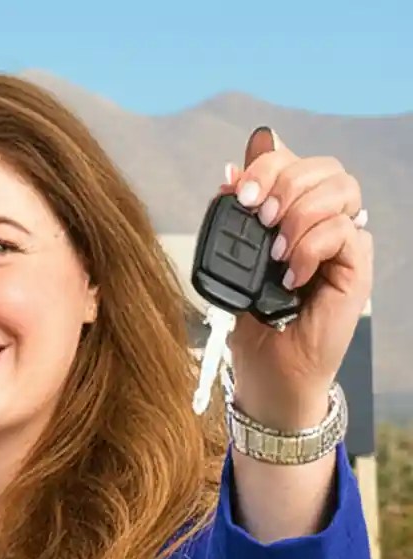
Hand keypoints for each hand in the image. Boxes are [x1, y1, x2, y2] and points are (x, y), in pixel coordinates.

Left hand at [219, 127, 371, 429]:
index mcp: (293, 210)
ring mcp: (342, 243)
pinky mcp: (355, 269)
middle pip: (325, 167)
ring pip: (341, 190)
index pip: (294, 160)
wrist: (267, 370)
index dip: (268, 163)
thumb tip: (231, 172)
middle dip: (285, 181)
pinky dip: (312, 248)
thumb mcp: (233, 260)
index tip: (242, 191)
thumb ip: (236, 216)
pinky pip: (346, 232)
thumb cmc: (251, 318)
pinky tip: (291, 275)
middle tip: (260, 215)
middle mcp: (323, 220)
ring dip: (301, 213)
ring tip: (275, 251)